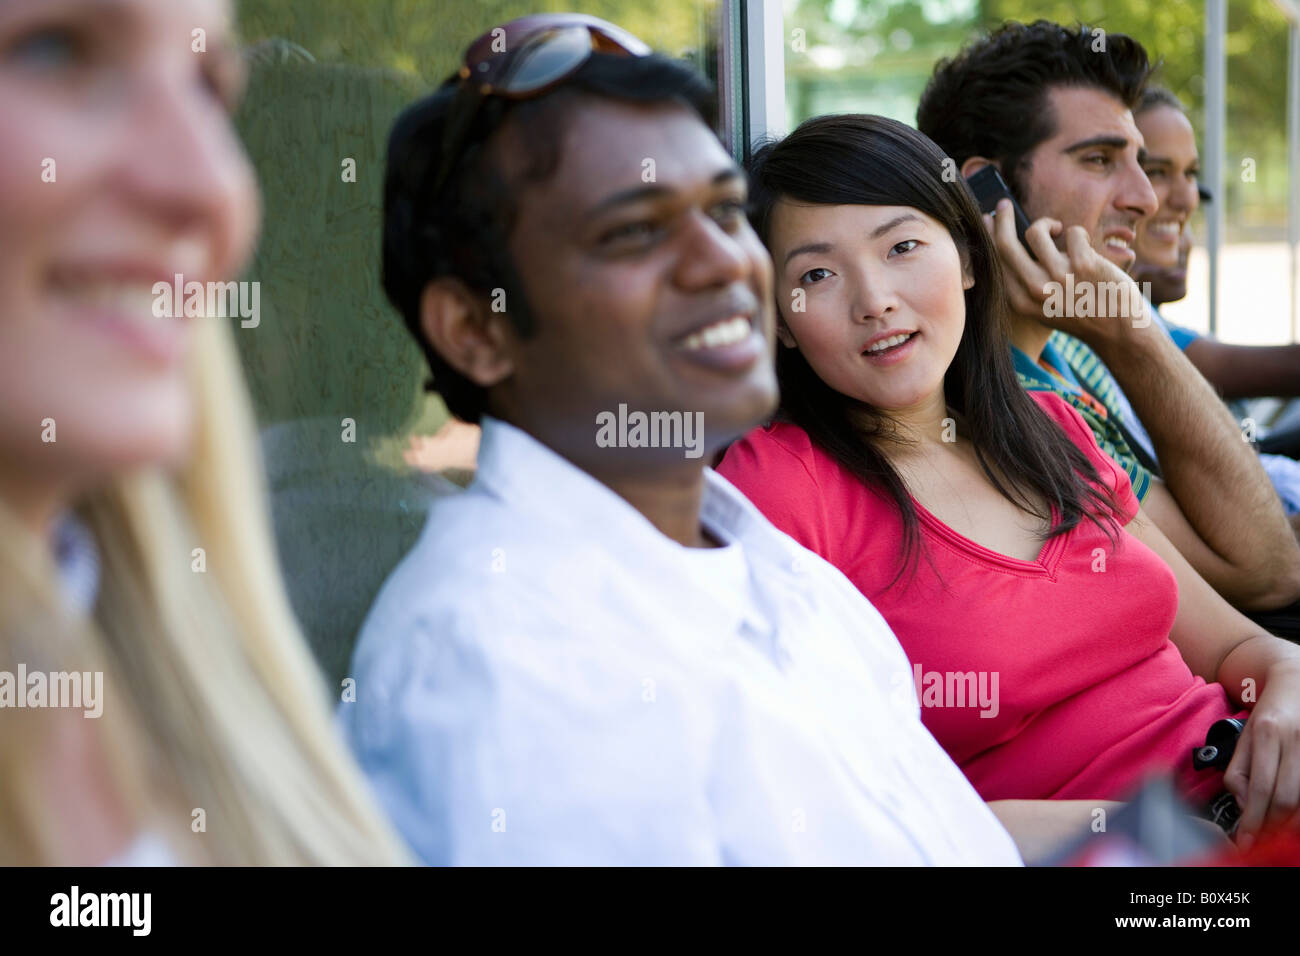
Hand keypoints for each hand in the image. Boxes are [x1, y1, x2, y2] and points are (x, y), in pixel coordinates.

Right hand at [981, 199, 1147, 347]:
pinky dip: (1078, 236)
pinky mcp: (1083, 263)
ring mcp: (1058, 276)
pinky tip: (1085, 249)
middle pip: (1004, 243)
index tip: (988, 220)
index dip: (988, 236)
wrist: (1118, 331)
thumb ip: (1024, 284)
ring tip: (1059, 231)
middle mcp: (1035, 289)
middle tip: (1004, 205)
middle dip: (1002, 218)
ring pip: (1036, 231)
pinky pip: (1072, 232)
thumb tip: (1008, 244)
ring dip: (1048, 224)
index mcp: (1020, 301)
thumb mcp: (1041, 309)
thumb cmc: (1080, 314)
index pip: (995, 261)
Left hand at [1223, 663, 1299, 849]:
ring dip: (1290, 821)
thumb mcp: (1244, 735)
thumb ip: (1238, 769)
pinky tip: (1292, 815)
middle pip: (1286, 798)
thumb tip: (1243, 805)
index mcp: (1267, 732)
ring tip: (1275, 829)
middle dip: (1272, 825)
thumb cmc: (1268, 713)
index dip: (1253, 820)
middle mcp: (1294, 739)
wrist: (1296, 681)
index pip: (1260, 788)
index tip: (1244, 841)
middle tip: (1260, 838)